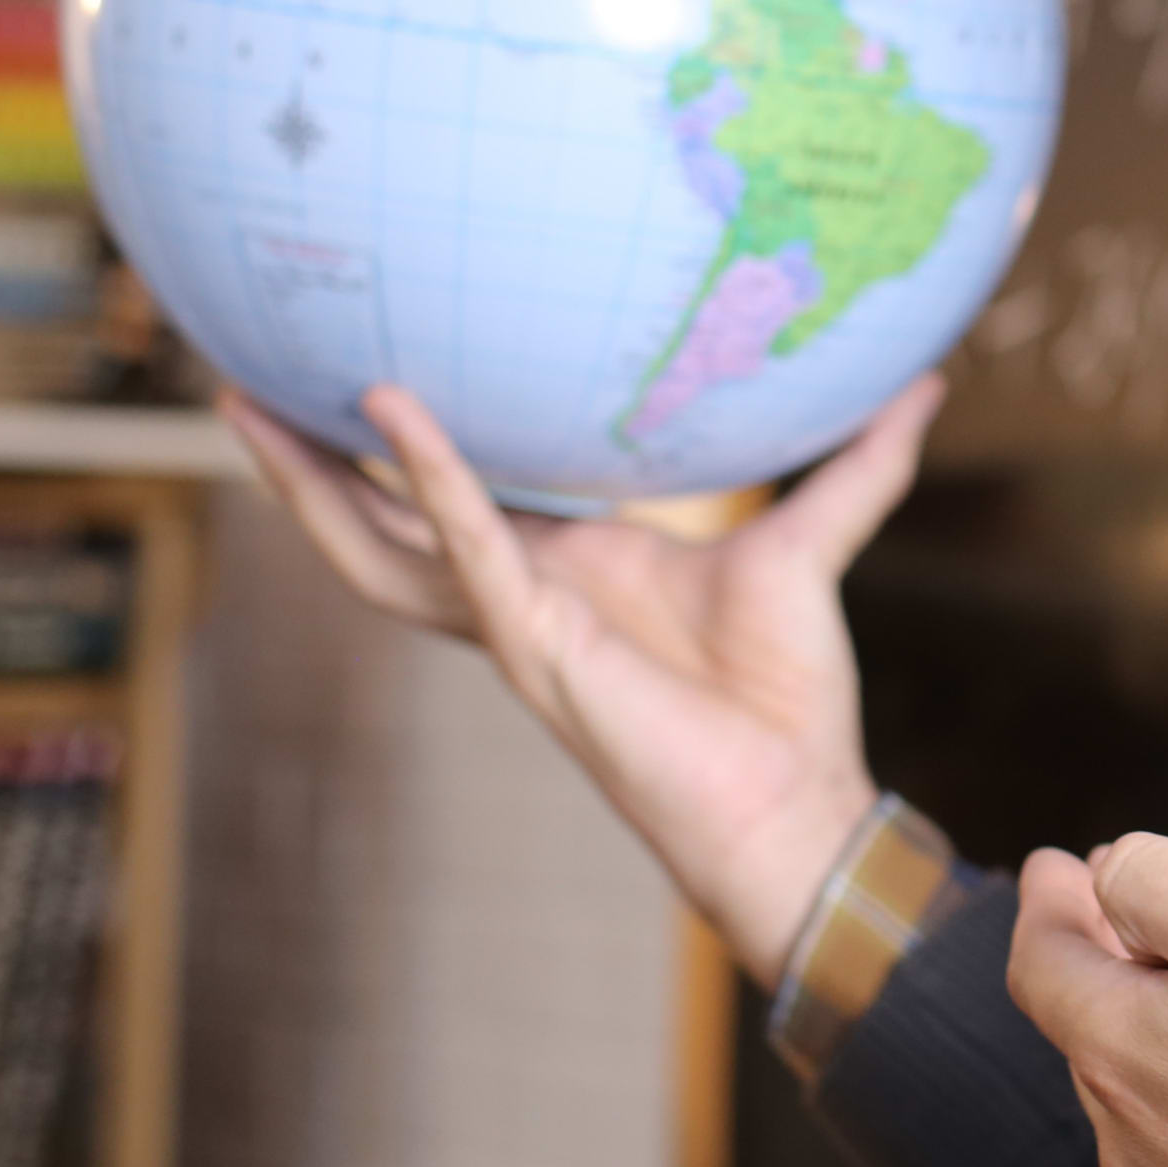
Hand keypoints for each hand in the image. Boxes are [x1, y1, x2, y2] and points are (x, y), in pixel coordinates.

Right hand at [219, 375, 940, 979]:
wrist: (796, 803)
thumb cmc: (790, 699)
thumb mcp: (814, 543)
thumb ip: (860, 463)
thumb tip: (923, 382)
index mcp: (569, 572)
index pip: (460, 497)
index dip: (406, 444)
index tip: (361, 363)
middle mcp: (522, 597)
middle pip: (381, 525)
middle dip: (307, 466)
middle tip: (244, 382)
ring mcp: (515, 625)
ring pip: (380, 546)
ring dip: (311, 480)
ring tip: (246, 404)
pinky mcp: (535, 643)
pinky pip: (466, 546)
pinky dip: (431, 478)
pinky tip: (392, 409)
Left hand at [1008, 834, 1167, 1166]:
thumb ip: (1165, 886)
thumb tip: (1108, 872)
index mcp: (1123, 1055)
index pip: (1041, 965)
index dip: (1047, 903)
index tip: (1055, 865)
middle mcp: (1134, 1138)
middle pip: (1087, 1025)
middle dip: (1100, 953)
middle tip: (1122, 900)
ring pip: (1141, 1086)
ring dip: (1150, 1017)